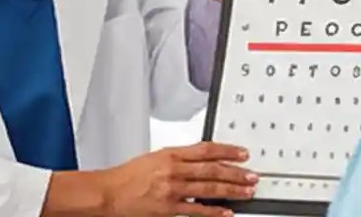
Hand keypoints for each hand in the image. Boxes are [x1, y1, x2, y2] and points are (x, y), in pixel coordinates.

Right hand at [98, 141, 256, 216]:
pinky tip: (226, 212)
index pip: (206, 150)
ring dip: (231, 190)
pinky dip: (213, 212)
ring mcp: (172, 190)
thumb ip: (179, 160)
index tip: (242, 153)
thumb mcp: (155, 159)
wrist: (108, 193)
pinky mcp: (168, 208)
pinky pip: (196, 211)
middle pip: (212, 169)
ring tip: (246, 192)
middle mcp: (173, 170)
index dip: (227, 151)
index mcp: (171, 155)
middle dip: (235, 172)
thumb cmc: (128, 177)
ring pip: (208, 189)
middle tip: (252, 175)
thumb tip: (203, 162)